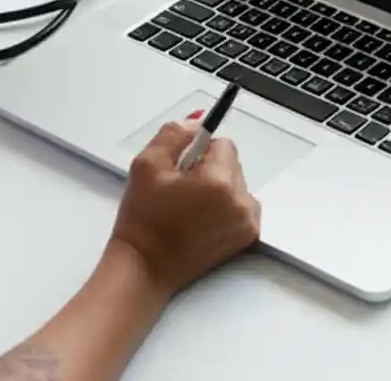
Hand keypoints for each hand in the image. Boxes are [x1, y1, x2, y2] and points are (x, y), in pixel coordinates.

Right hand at [110, 117, 261, 294]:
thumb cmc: (143, 220)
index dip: (198, 152)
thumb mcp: (147, 164)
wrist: (146, 267)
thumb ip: (175, 134)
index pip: (222, 144)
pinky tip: (201, 219)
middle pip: (233, 164)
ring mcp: (246, 222)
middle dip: (209, 169)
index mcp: (218, 181)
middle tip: (181, 190)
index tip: (182, 168)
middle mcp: (240, 201)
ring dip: (219, 188)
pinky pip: (242, 205)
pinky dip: (226, 207)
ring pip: (237, 184)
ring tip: (189, 208)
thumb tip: (198, 122)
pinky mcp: (246, 237)